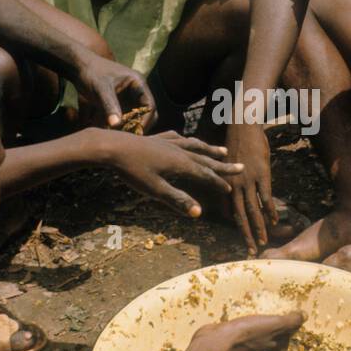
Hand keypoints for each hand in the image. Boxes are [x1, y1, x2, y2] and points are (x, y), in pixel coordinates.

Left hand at [74, 52, 156, 131]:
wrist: (78, 66)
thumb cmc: (91, 73)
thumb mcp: (101, 89)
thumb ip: (109, 106)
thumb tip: (116, 125)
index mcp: (138, 84)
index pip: (150, 106)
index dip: (145, 120)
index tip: (136, 132)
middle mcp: (136, 92)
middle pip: (145, 114)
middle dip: (137, 126)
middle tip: (126, 137)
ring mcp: (127, 98)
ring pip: (134, 118)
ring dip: (126, 128)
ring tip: (115, 135)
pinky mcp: (118, 104)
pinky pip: (122, 118)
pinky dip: (116, 126)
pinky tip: (106, 131)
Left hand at [105, 130, 242, 216]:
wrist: (110, 146)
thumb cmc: (131, 170)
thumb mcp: (155, 189)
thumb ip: (177, 200)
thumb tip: (199, 213)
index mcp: (181, 164)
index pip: (205, 175)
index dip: (219, 182)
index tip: (230, 189)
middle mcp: (179, 150)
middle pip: (205, 158)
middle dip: (222, 165)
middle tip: (240, 166)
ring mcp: (168, 142)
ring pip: (194, 145)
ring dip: (209, 149)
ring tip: (222, 150)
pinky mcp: (156, 138)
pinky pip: (177, 138)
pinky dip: (186, 140)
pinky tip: (184, 139)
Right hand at [193, 311, 304, 350]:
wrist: (217, 343)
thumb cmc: (249, 334)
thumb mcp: (277, 325)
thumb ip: (292, 321)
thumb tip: (304, 315)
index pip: (288, 332)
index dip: (286, 320)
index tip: (281, 309)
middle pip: (274, 333)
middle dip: (271, 322)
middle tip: (266, 309)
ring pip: (258, 333)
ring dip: (256, 323)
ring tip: (252, 311)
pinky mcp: (234, 345)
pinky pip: (243, 333)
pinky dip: (243, 326)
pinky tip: (239, 319)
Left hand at [224, 123, 273, 253]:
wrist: (242, 124)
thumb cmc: (236, 142)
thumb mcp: (228, 163)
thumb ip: (230, 180)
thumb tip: (232, 192)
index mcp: (226, 184)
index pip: (229, 211)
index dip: (236, 226)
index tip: (242, 240)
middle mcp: (234, 185)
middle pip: (240, 215)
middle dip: (246, 234)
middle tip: (251, 250)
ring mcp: (248, 181)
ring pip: (252, 209)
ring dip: (258, 227)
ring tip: (263, 241)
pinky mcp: (261, 174)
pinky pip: (265, 196)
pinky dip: (269, 210)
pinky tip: (274, 221)